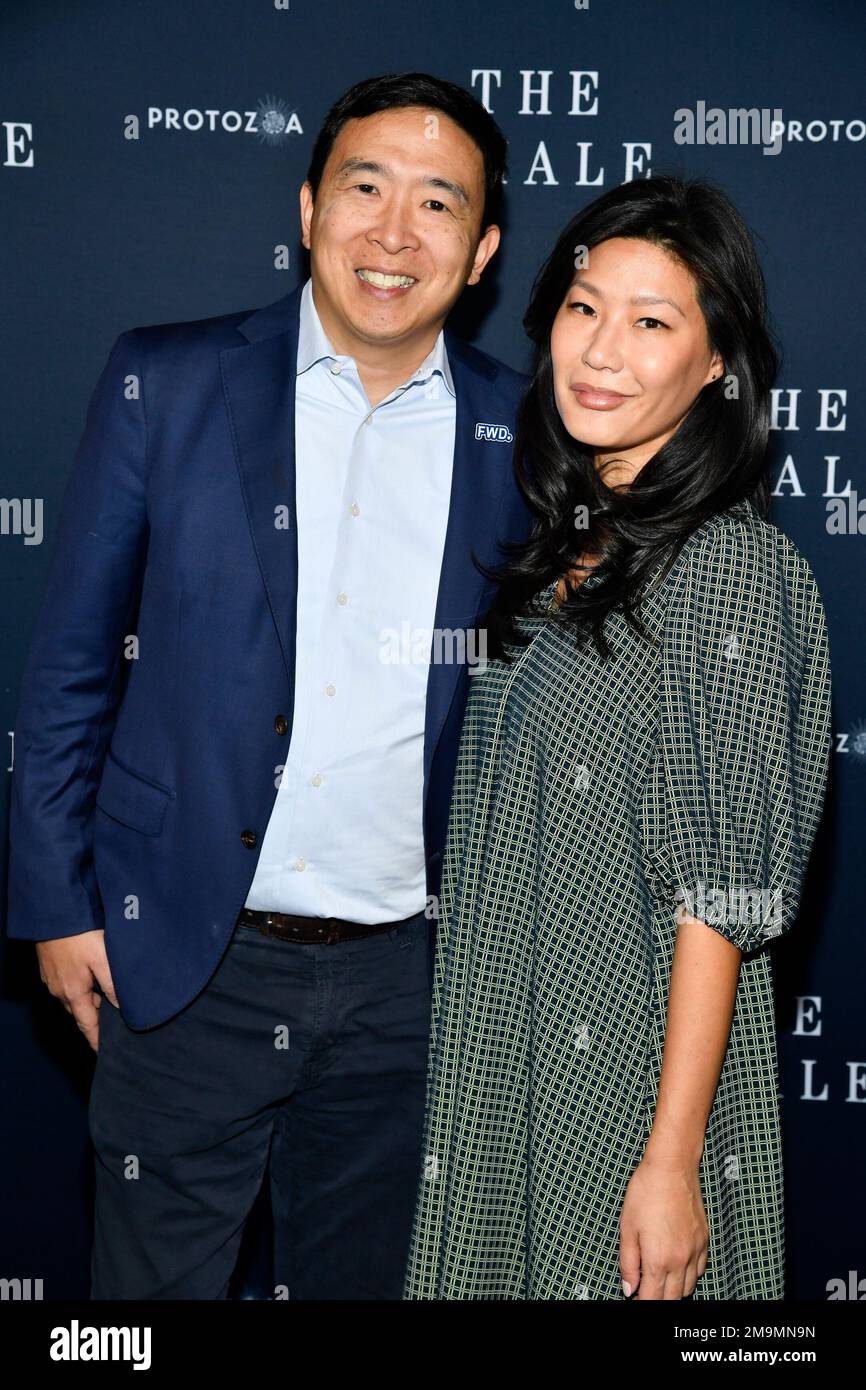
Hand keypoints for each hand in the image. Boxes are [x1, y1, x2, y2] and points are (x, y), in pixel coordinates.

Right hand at [35, 930, 117, 1052]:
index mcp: (74, 993)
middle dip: (93, 1018)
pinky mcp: (48, 968)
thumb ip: (113, 984)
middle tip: (111, 1019)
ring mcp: (51, 979)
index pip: (87, 1025)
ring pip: (72, 998)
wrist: (53, 915)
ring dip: (86, 1000)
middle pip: (79, 1012)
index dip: (95, 1040)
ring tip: (103, 995)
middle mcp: (59, 991)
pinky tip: (87, 976)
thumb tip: (121, 1007)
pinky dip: (77, 987)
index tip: (102, 1053)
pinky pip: (64, 986)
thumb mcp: (103, 959)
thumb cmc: (80, 936)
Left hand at [619, 1151, 708, 1299]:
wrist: (672, 1167)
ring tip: (659, 1282)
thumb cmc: (647, 1192)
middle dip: (658, 1300)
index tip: (635, 1299)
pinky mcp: (704, 1240)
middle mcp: (680, 1260)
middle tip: (646, 1293)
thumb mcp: (627, 1227)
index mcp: (659, 1259)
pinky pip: (699, 1270)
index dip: (642, 1302)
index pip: (653, 1299)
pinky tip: (677, 1267)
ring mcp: (695, 1251)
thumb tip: (629, 1289)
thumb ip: (628, 1263)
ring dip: (674, 1291)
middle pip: (672, 1298)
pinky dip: (688, 1276)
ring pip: (688, 1287)